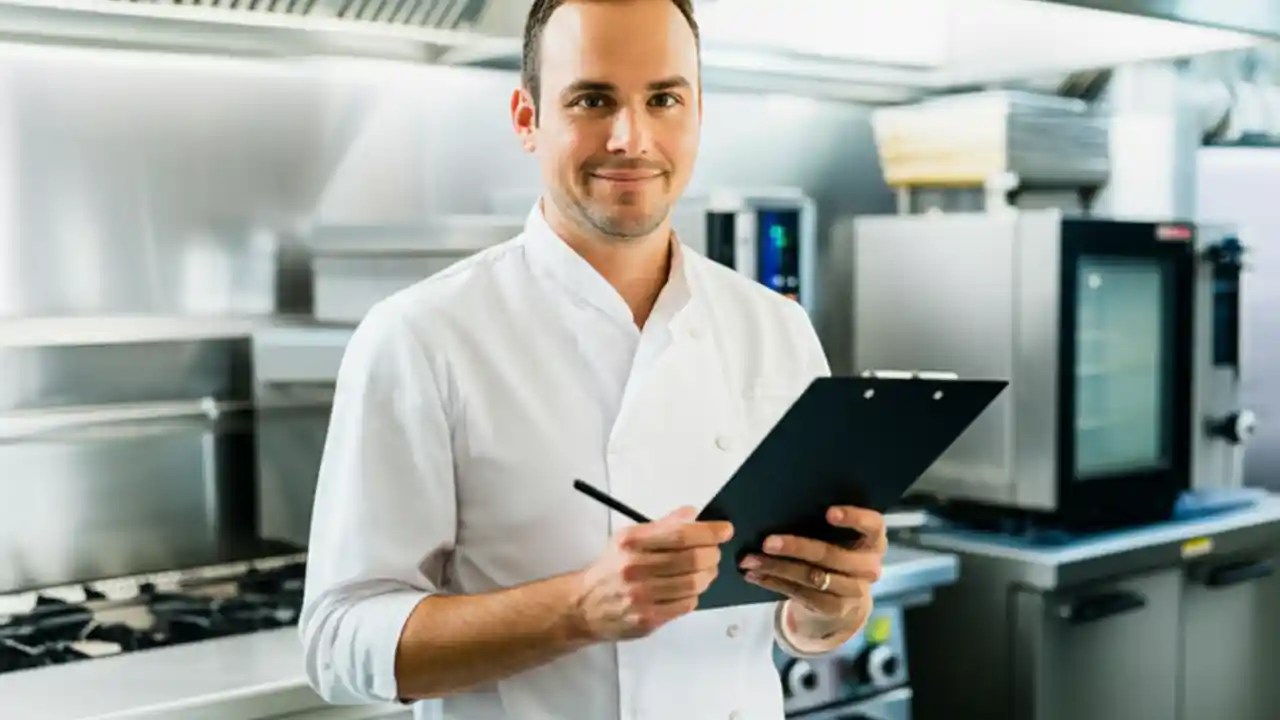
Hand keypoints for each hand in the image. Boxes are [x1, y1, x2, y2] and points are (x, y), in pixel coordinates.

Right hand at [573, 506, 733, 641]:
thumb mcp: (628, 539)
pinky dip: (694, 594)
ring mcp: (641, 596)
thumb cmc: (610, 569)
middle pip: (691, 559)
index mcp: (631, 543)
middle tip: (715, 552)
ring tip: (706, 570)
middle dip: (712, 554)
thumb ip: (662, 526)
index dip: (708, 531)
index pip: (680, 534)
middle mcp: (634, 568)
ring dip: (707, 575)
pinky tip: (689, 588)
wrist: (585, 606)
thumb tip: (691, 514)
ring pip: (693, 583)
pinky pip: (686, 605)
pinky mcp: (647, 619)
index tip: (724, 530)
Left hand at [740, 506, 885, 623]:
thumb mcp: (842, 535)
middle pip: (832, 556)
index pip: (872, 525)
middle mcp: (869, 566)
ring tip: (751, 560)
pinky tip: (755, 575)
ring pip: (812, 578)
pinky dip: (775, 583)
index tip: (829, 512)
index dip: (853, 518)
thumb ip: (825, 522)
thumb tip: (783, 504)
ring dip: (777, 568)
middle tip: (767, 542)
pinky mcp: (835, 608)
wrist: (849, 593)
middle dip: (796, 548)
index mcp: (874, 540)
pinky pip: (802, 595)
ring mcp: (854, 591)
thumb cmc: (839, 549)